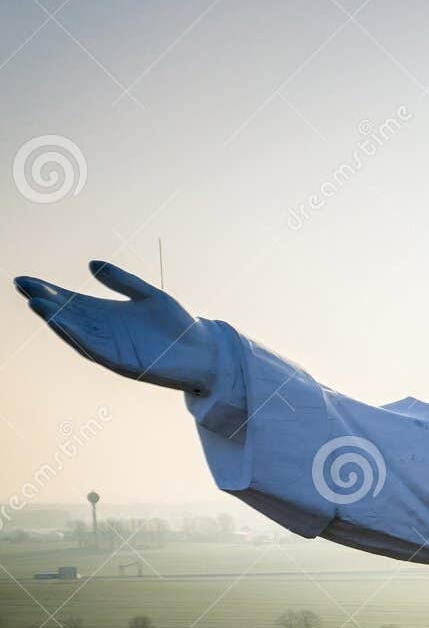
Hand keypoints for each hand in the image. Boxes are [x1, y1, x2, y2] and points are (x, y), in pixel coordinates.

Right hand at [14, 261, 218, 394]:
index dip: (48, 291)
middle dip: (46, 303)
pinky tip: (65, 325)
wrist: (205, 352)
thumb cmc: (179, 325)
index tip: (24, 279)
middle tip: (24, 288)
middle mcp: (105, 332)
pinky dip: (80, 338)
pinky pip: (97, 350)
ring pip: (78, 334)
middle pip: (68, 316)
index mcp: (108, 314)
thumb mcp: (149, 295)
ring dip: (57, 320)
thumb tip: (92, 263)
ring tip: (37, 303)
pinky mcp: (125, 364)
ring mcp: (113, 348)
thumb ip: (122, 281)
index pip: (71, 301)